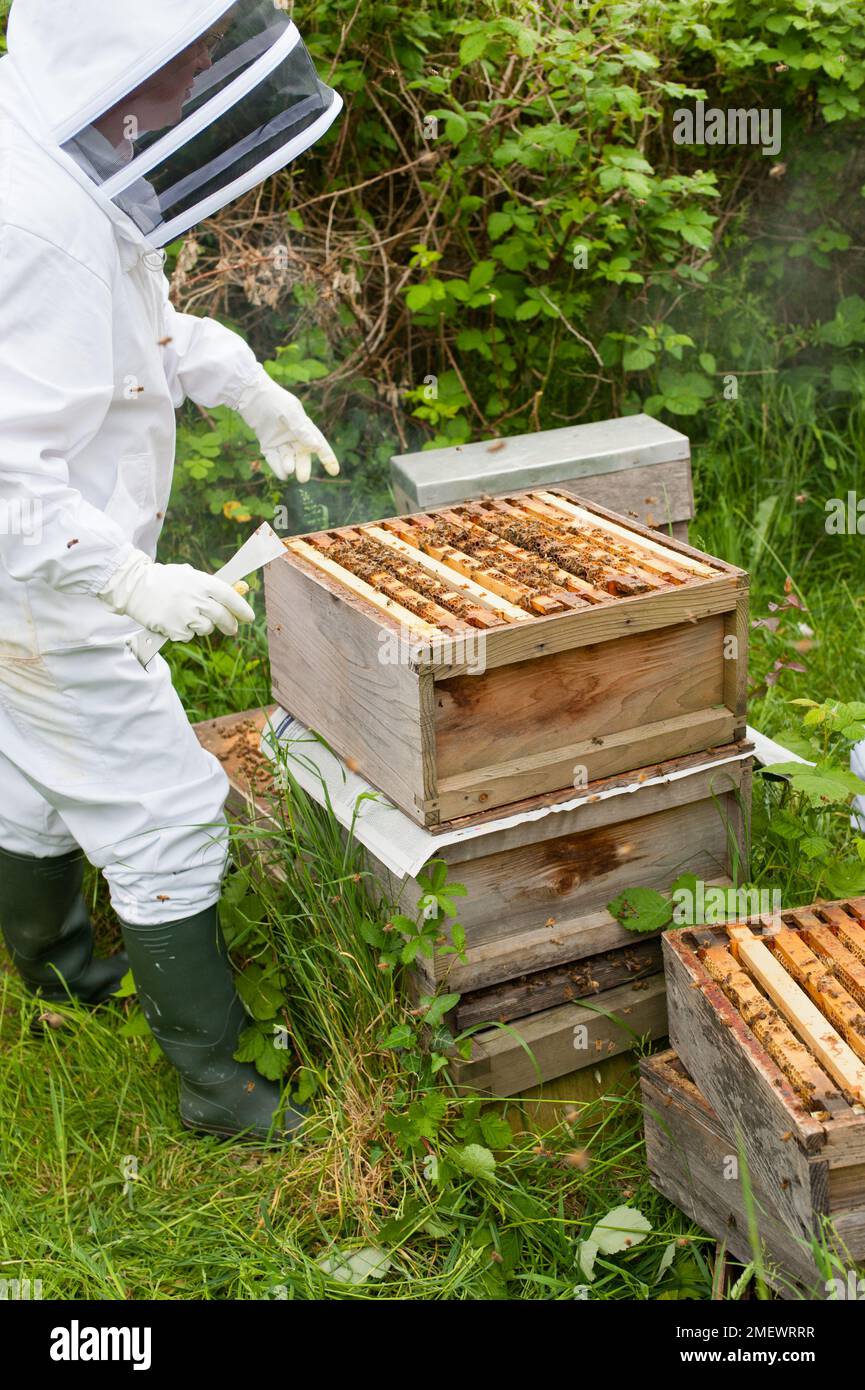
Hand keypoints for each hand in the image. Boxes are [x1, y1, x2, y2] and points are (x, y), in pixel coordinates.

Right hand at [98, 550, 255, 641]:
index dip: (242, 609)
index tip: (249, 617)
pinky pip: (188, 636)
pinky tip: (173, 621)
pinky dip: (184, 632)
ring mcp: (187, 616)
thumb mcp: (188, 575)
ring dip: (202, 627)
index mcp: (202, 582)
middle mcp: (197, 599)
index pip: (230, 597)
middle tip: (232, 629)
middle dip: (230, 625)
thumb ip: (209, 585)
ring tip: (188, 617)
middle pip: (223, 617)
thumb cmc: (164, 580)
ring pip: (206, 629)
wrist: (134, 586)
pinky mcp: (175, 629)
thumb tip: (236, 591)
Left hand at [236, 370, 339, 484]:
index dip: (328, 458)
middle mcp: (294, 437)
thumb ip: (302, 430)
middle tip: (303, 479)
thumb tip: (316, 446)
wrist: (250, 394)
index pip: (319, 445)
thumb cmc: (274, 400)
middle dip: (303, 467)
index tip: (335, 471)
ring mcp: (280, 442)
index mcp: (304, 427)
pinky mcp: (267, 444)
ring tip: (289, 469)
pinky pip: (274, 459)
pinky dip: (277, 467)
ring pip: (288, 458)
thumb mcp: (290, 412)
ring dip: (289, 465)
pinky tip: (282, 474)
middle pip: (302, 456)